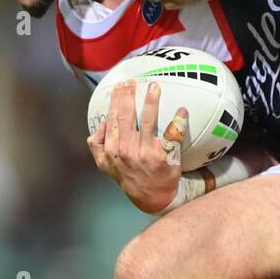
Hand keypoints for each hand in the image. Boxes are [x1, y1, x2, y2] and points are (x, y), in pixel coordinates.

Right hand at [85, 79, 188, 213]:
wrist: (153, 198)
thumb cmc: (130, 177)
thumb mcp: (106, 166)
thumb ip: (97, 146)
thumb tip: (101, 125)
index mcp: (112, 150)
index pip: (113, 119)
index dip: (116, 100)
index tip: (120, 85)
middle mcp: (127, 150)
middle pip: (127, 116)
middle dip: (128, 95)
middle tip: (132, 81)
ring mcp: (146, 153)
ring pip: (148, 122)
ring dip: (150, 102)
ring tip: (154, 87)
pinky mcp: (165, 157)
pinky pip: (171, 136)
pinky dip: (177, 122)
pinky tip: (182, 111)